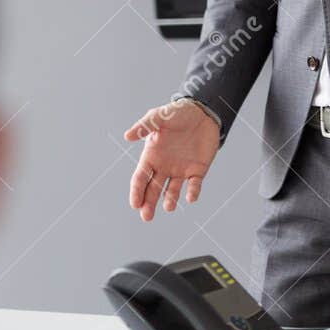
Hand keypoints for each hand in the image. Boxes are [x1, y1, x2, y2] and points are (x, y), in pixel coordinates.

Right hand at [124, 99, 220, 219]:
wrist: (202, 113)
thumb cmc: (177, 113)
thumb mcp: (159, 117)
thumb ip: (144, 126)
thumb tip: (127, 136)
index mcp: (152, 156)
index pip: (141, 177)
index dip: (137, 191)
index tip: (135, 204)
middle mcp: (164, 166)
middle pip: (153, 189)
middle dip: (149, 203)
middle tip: (146, 216)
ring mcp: (180, 170)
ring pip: (172, 191)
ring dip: (170, 200)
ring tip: (168, 207)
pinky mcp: (197, 170)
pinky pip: (194, 185)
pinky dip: (193, 192)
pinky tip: (191, 197)